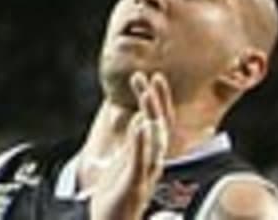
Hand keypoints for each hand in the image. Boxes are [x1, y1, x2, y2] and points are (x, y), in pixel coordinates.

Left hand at [90, 72, 172, 219]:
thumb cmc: (117, 200)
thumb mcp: (127, 165)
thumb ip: (136, 145)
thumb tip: (141, 120)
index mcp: (149, 159)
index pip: (159, 125)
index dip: (159, 101)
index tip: (153, 77)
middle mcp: (152, 165)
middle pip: (160, 128)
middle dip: (157, 102)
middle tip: (153, 76)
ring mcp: (144, 176)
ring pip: (153, 142)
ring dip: (150, 116)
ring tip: (146, 93)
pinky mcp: (133, 186)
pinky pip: (140, 162)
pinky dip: (142, 143)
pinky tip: (140, 125)